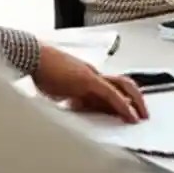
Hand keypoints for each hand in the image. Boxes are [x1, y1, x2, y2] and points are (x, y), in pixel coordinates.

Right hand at [31, 45, 148, 122]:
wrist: (31, 56)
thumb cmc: (39, 69)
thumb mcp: (56, 88)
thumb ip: (67, 96)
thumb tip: (70, 107)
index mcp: (85, 75)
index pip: (109, 88)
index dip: (120, 102)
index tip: (126, 114)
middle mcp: (92, 73)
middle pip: (122, 83)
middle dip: (135, 99)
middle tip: (142, 114)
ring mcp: (91, 75)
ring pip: (123, 86)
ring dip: (135, 102)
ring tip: (141, 116)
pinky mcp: (88, 80)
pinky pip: (112, 94)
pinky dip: (123, 105)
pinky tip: (130, 115)